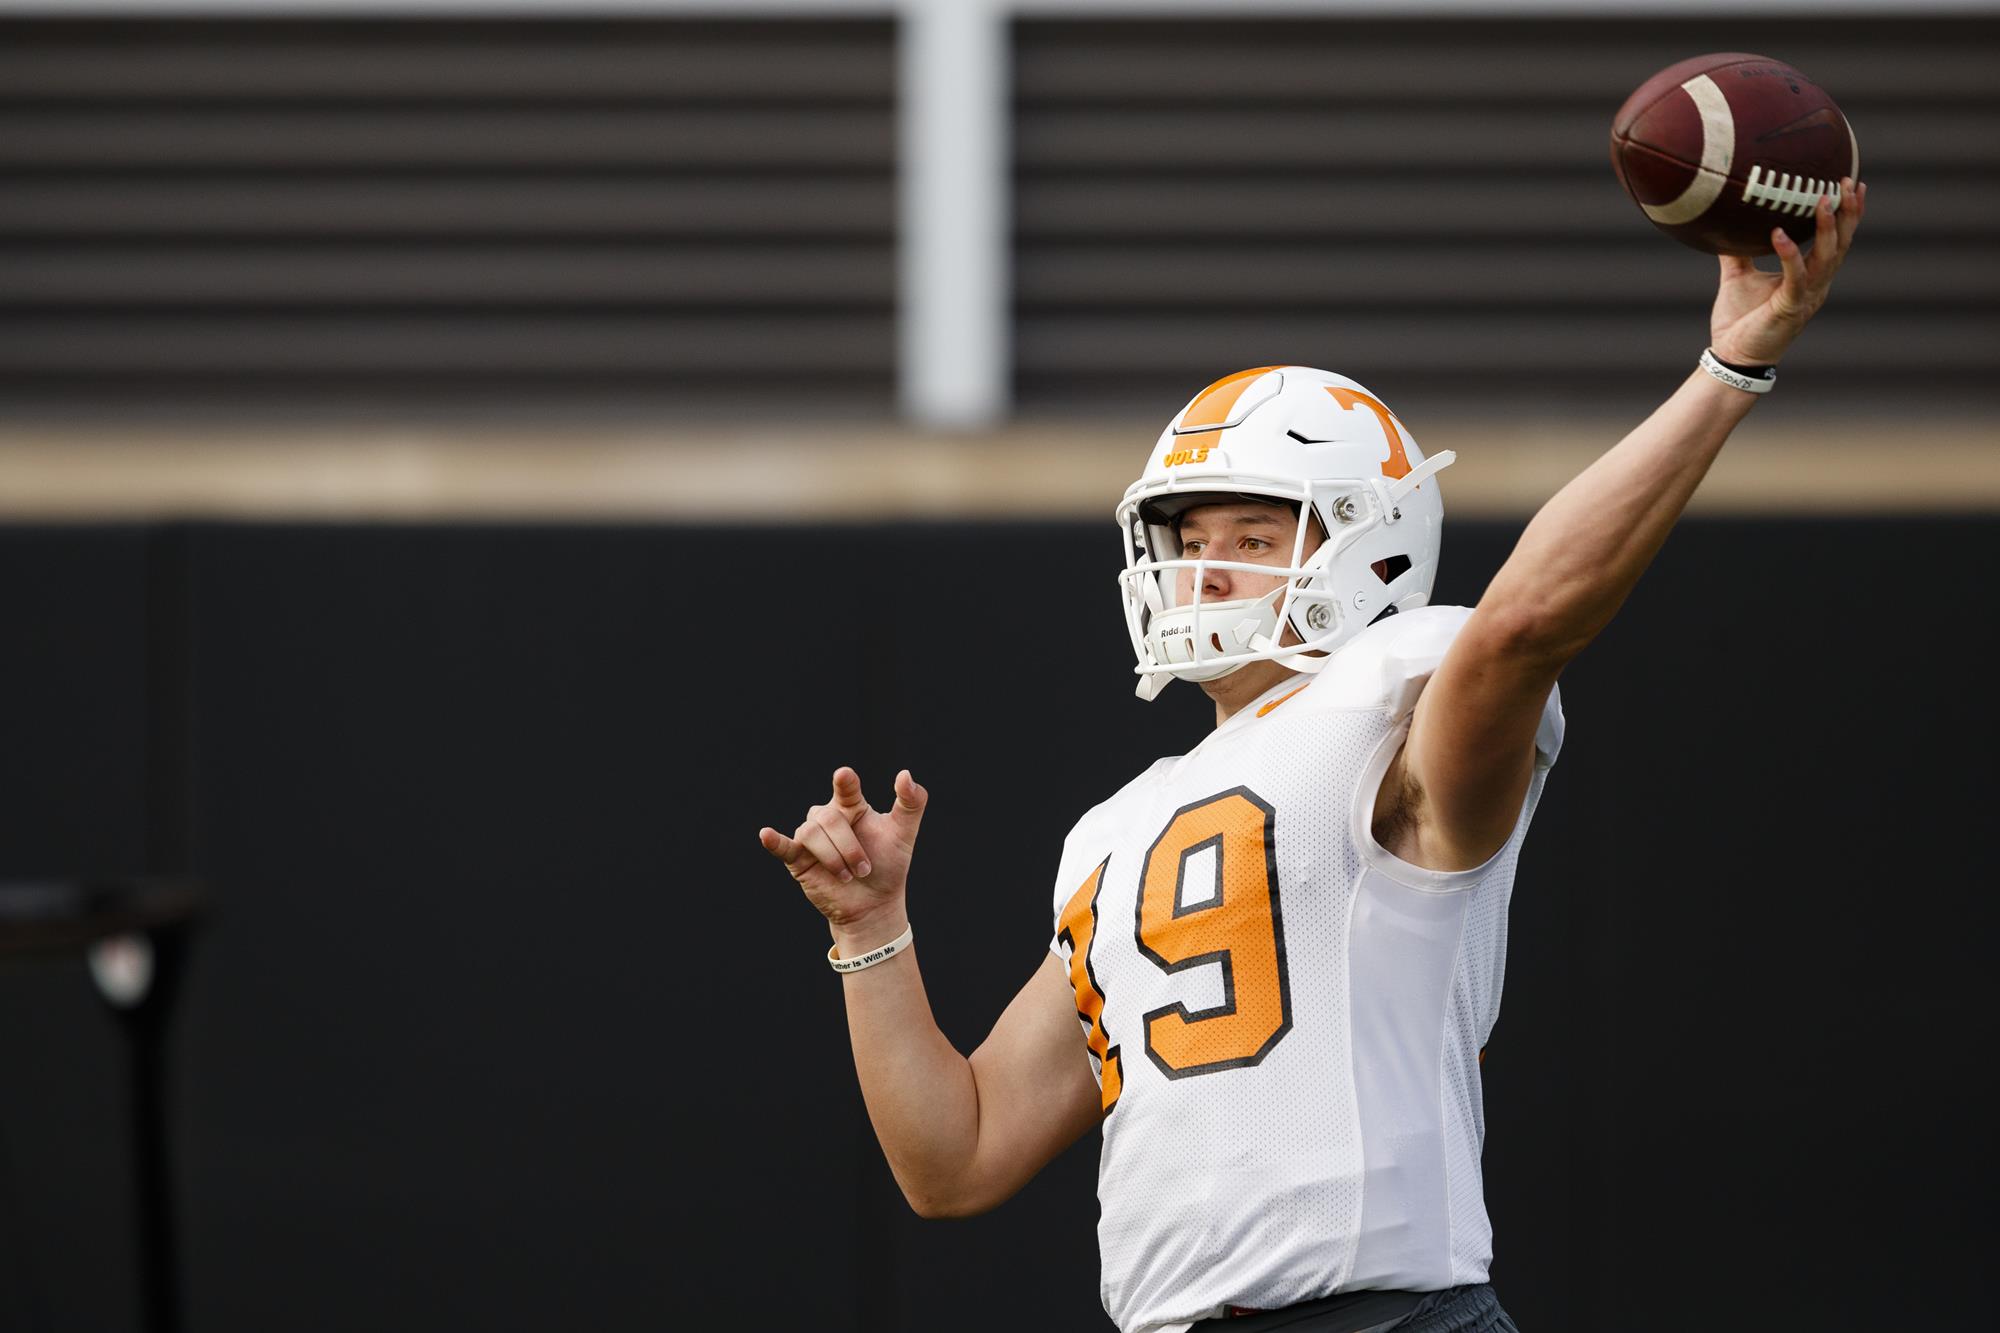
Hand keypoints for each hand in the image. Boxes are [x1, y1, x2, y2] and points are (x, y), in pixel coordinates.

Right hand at [759, 767, 928, 941]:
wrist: (874, 905)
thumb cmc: (889, 866)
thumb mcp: (904, 834)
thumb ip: (911, 803)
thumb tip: (905, 774)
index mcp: (851, 806)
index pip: (846, 788)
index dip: (845, 782)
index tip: (845, 775)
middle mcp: (828, 817)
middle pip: (829, 818)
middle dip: (849, 847)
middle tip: (864, 869)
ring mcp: (811, 838)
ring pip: (811, 833)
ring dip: (833, 857)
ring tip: (848, 875)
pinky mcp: (798, 860)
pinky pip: (783, 846)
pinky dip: (774, 841)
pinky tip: (766, 835)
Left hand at [1708, 176, 1865, 366]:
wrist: (1731, 357)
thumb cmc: (1738, 321)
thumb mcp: (1737, 278)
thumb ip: (1737, 252)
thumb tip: (1724, 223)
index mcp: (1810, 278)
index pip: (1836, 241)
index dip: (1847, 214)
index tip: (1851, 184)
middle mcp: (1816, 286)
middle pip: (1842, 244)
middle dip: (1848, 213)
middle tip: (1849, 182)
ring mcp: (1806, 297)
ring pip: (1827, 257)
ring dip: (1828, 227)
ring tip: (1824, 198)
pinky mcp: (1789, 308)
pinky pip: (1795, 277)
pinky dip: (1789, 254)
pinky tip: (1778, 234)